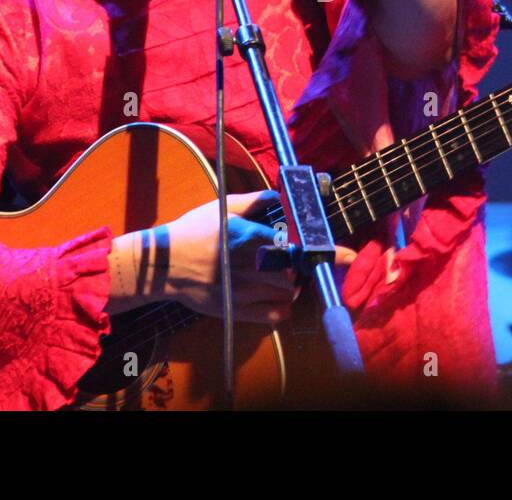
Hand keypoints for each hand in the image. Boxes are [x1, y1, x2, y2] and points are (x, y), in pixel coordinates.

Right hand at [160, 190, 356, 323]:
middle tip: (293, 260)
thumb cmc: (193, 231)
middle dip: (300, 267)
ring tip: (279, 275)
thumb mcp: (222, 207)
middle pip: (295, 274)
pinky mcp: (236, 310)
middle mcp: (248, 265)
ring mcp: (243, 291)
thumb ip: (255, 201)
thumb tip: (281, 195)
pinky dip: (282, 307)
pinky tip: (273, 295)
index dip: (323, 251)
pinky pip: (274, 316)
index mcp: (248, 237)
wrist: (162, 264)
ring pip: (288, 295)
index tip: (348, 254)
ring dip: (292, 286)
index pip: (296, 245)